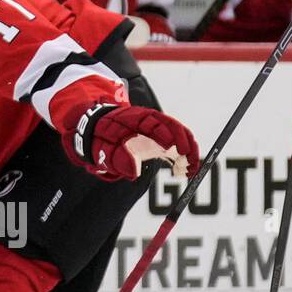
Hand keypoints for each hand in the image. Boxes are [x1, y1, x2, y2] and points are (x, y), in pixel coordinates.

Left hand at [69, 102, 199, 180]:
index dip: (166, 134)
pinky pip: (177, 147)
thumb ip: (119, 159)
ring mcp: (157, 130)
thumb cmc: (103, 141)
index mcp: (135, 119)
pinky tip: (185, 172)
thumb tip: (135, 172)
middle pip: (173, 126)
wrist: (100, 134)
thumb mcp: (105, 151)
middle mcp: (150, 121)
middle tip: (190, 162)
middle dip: (184, 143)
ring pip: (179, 136)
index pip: (155, 122)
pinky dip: (184, 158)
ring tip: (191, 171)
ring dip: (188, 152)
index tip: (174, 148)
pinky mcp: (161, 140)